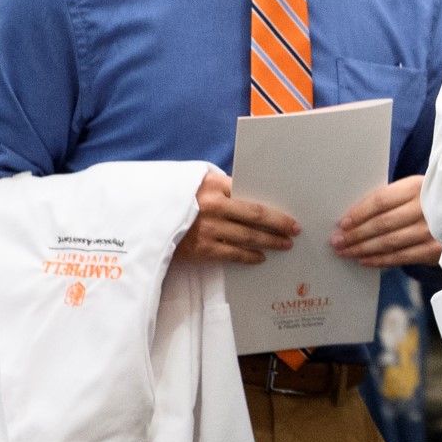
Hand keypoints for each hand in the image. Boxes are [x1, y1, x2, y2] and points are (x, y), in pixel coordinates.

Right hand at [172, 172, 298, 265]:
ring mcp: (208, 228)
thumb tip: (254, 196)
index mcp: (213, 184)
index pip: (251, 193)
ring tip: (285, 245)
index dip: (273, 204)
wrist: (145, 219)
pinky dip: (250, 256)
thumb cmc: (177, 199)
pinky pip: (233, 254)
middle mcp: (214, 205)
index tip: (289, 211)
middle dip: (280, 224)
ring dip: (271, 242)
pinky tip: (261, 257)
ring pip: (249, 236)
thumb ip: (224, 187)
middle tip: (296, 230)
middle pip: (256, 215)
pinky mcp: (202, 248)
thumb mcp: (197, 184)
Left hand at [333, 175, 440, 267]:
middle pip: (381, 224)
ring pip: (389, 243)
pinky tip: (364, 260)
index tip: (342, 223)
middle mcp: (424, 208)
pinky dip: (380, 260)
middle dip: (355, 234)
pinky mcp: (436, 249)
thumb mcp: (416, 189)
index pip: (380, 201)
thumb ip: (391, 198)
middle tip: (336, 241)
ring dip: (363, 249)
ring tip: (345, 252)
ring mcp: (431, 230)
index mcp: (416, 187)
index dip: (358, 213)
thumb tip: (354, 216)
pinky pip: (401, 257)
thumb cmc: (431, 200)